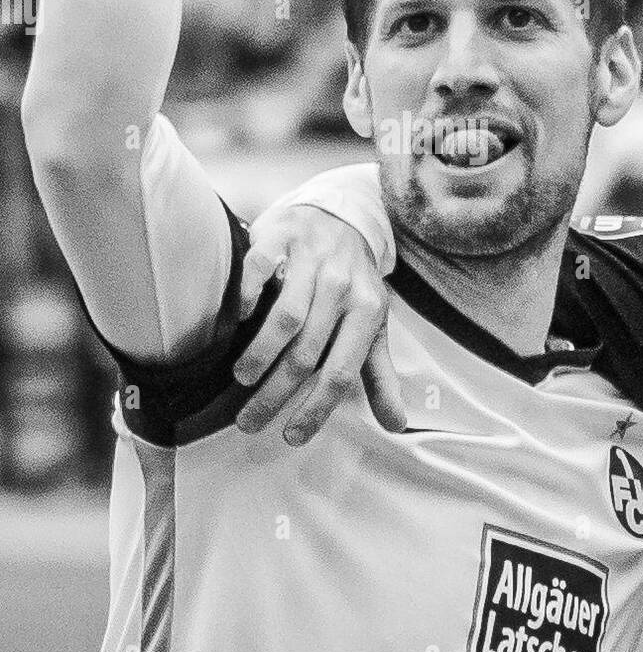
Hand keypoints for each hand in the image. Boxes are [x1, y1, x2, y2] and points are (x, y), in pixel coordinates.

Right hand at [233, 204, 405, 443]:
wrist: (339, 215)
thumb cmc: (353, 283)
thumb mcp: (374, 326)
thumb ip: (380, 376)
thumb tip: (396, 426)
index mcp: (368, 310)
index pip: (342, 371)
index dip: (316, 409)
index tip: (291, 436)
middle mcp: (342, 284)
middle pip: (306, 352)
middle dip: (275, 394)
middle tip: (250, 421)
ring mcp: (312, 258)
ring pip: (285, 317)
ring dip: (259, 354)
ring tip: (242, 379)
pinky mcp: (281, 235)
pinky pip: (261, 269)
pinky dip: (247, 296)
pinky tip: (238, 319)